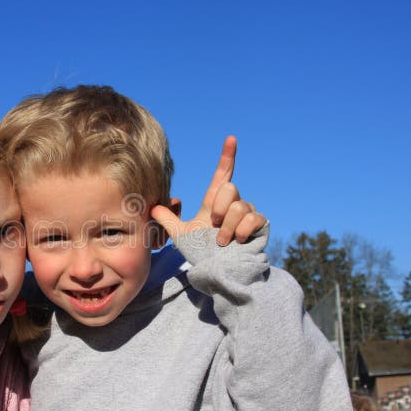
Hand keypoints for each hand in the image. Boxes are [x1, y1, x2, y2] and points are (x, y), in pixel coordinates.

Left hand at [151, 136, 265, 245]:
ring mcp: (247, 214)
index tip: (231, 138)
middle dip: (219, 209)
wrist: (218, 272)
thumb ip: (168, 220)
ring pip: (239, 206)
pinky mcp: (259, 225)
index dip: (227, 157)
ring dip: (228, 227)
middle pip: (229, 189)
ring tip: (223, 241)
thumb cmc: (202, 253)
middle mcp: (233, 204)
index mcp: (215, 202)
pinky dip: (242, 231)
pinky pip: (253, 218)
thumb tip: (151, 207)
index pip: (222, 174)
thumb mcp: (181, 235)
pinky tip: (239, 241)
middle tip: (214, 226)